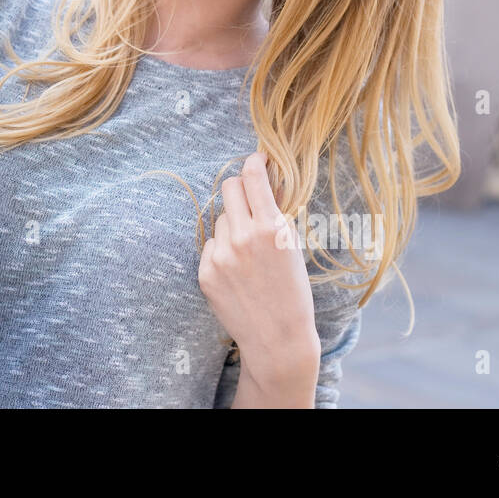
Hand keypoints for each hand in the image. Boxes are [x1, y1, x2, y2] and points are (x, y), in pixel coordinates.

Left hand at [199, 150, 320, 397]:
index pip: (253, 177)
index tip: (256, 159)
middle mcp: (243, 237)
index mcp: (270, 228)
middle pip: (229, 188)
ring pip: (221, 219)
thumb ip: (275, 213)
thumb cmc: (292, 291)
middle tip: (250, 198)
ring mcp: (221, 255)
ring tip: (249, 254)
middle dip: (240, 188)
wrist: (278, 338)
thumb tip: (264, 179)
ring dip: (232, 226)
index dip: (254, 163)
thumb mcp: (292, 246)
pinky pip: (211, 246)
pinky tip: (237, 273)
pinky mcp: (206, 272)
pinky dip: (222, 252)